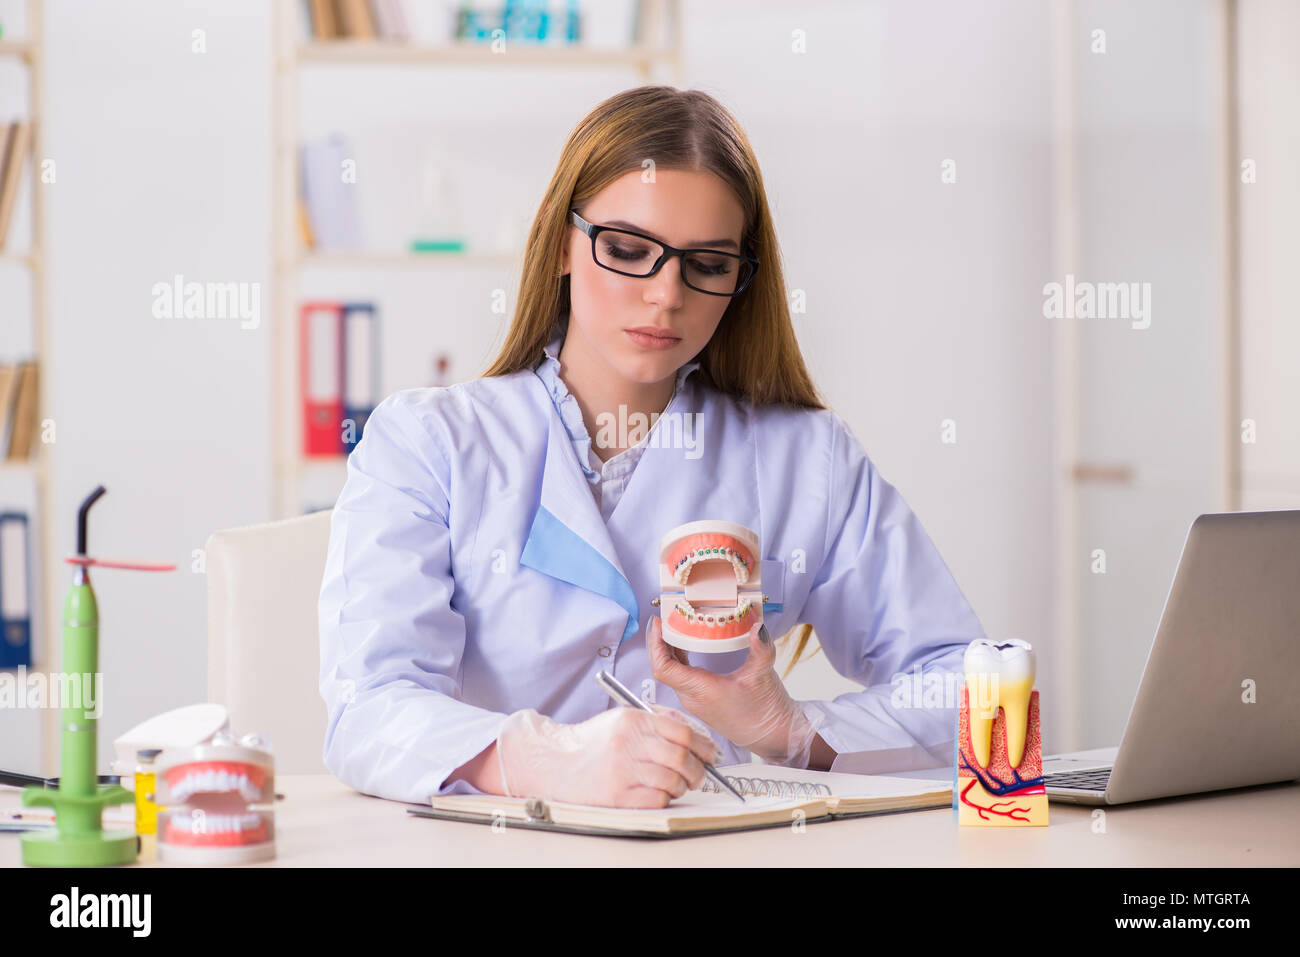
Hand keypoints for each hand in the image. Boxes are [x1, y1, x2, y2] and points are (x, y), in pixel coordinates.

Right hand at [495, 704, 723, 807]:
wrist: (554, 762)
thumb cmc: (592, 742)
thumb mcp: (621, 718)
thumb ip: (656, 719)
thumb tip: (693, 730)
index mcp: (632, 721)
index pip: (682, 731)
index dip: (704, 744)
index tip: (712, 754)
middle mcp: (627, 744)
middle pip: (681, 757)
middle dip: (698, 769)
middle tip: (701, 774)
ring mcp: (622, 771)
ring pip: (673, 781)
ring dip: (682, 786)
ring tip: (677, 785)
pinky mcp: (616, 796)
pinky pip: (658, 800)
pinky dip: (666, 799)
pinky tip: (659, 794)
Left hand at [647, 615, 817, 767]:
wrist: (774, 736)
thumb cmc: (766, 711)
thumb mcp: (763, 675)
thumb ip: (760, 648)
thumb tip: (758, 626)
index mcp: (701, 691)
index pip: (663, 668)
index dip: (655, 644)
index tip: (658, 623)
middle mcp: (692, 697)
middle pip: (663, 667)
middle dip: (659, 641)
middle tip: (665, 616)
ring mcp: (695, 700)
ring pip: (671, 672)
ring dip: (667, 649)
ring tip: (672, 625)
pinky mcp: (701, 700)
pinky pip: (681, 676)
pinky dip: (678, 658)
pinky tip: (685, 644)